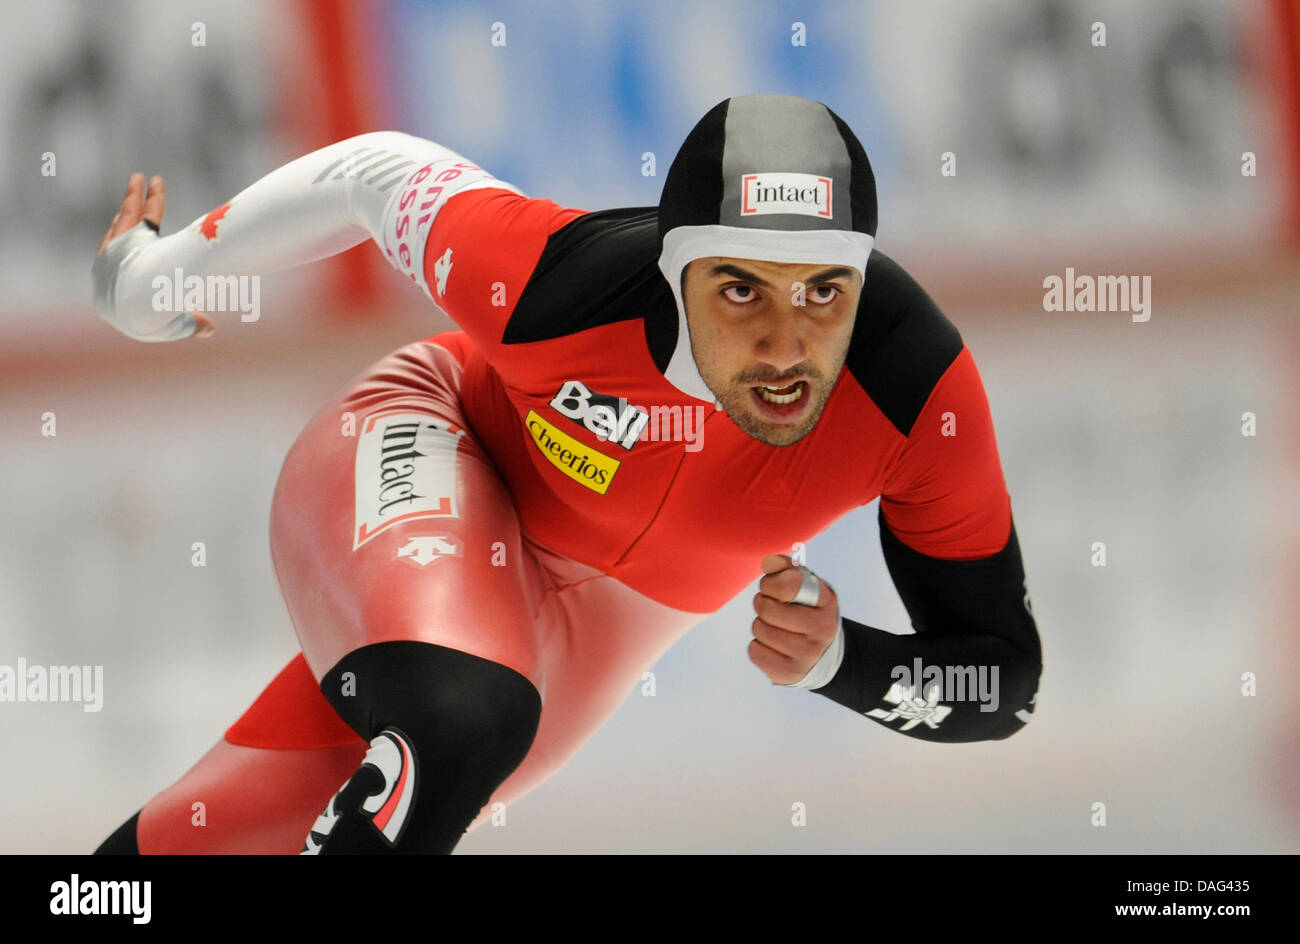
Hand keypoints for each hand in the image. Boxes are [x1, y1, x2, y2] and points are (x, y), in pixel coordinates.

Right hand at [97, 172, 213, 336]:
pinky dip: (140, 195)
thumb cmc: (157, 318)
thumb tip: (210, 329)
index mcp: (125, 291)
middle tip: (139, 205)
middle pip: (130, 237)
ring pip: (130, 220)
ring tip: (140, 179)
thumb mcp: (178, 324)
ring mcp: (120, 251)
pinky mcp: (126, 238)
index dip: (146, 258)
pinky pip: (135, 212)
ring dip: (136, 199)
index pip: (140, 269)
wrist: (141, 305)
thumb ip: (191, 323)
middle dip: (134, 219)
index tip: (150, 248)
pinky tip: (143, 179)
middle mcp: (119, 268)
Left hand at [748, 554, 839, 684]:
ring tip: (774, 626)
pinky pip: (754, 652)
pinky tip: (772, 645)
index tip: (770, 587)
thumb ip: (788, 569)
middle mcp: (821, 631)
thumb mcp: (806, 587)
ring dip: (760, 625)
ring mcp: (807, 655)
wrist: (822, 655)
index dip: (770, 583)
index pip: (789, 585)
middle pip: (767, 610)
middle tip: (769, 606)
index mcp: (826, 603)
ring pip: (759, 630)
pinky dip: (757, 646)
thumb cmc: (807, 611)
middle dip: (762, 604)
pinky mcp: (790, 673)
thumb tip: (769, 563)